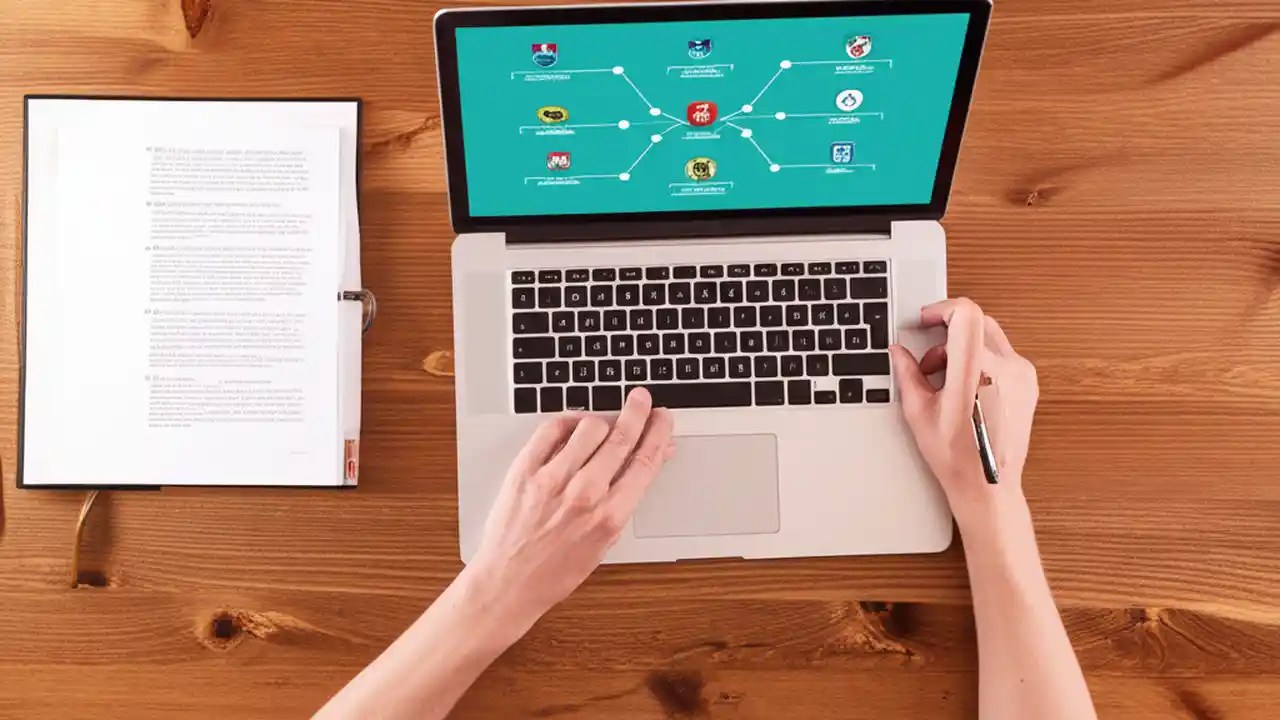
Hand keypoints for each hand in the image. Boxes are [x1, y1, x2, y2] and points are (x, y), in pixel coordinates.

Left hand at [463, 388, 674, 638]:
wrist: (507, 584)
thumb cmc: (555, 572)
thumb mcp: (604, 543)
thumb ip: (626, 500)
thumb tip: (646, 467)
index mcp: (609, 517)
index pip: (645, 462)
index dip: (659, 434)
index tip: (664, 419)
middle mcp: (583, 495)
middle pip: (621, 438)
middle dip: (638, 412)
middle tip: (643, 399)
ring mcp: (552, 480)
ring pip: (589, 428)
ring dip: (602, 420)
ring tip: (603, 425)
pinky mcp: (524, 471)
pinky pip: (551, 430)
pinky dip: (567, 421)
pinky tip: (573, 425)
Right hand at [888, 298, 1038, 530]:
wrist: (989, 486)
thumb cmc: (956, 458)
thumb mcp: (919, 413)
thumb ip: (907, 373)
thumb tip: (898, 352)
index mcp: (975, 373)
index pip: (966, 314)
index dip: (942, 308)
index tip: (927, 319)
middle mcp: (1005, 369)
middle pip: (976, 321)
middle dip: (948, 332)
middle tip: (929, 360)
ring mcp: (1022, 376)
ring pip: (989, 336)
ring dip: (963, 346)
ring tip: (944, 378)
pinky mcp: (1029, 383)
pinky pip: (1003, 354)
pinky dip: (980, 359)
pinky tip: (966, 386)